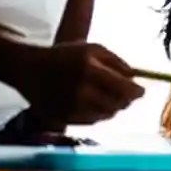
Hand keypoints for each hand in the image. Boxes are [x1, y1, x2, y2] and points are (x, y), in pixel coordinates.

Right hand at [18, 43, 144, 125]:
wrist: (29, 69)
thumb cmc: (65, 56)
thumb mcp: (93, 49)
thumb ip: (117, 62)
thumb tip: (136, 78)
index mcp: (89, 69)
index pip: (123, 88)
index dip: (136, 92)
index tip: (141, 91)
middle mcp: (80, 91)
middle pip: (117, 104)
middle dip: (126, 100)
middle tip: (126, 95)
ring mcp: (70, 108)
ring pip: (106, 115)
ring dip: (112, 108)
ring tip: (106, 96)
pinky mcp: (62, 119)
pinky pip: (91, 121)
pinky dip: (97, 114)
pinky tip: (91, 103)